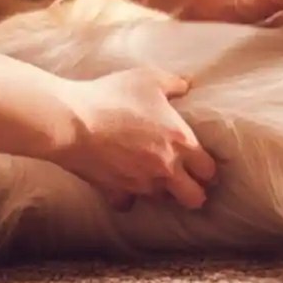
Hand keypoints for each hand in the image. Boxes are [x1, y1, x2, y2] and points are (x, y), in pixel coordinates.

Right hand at [49, 68, 217, 210]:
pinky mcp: (115, 192)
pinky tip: (122, 184)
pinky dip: (126, 196)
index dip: (209, 169)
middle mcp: (165, 169)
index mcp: (180, 143)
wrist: (73, 122)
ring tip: (155, 177)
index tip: (203, 165)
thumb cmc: (114, 97)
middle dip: (195, 192)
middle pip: (194, 198)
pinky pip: (127, 203)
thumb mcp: (149, 79)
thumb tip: (187, 83)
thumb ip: (174, 83)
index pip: (209, 170)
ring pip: (162, 201)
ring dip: (162, 192)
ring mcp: (141, 184)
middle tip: (187, 181)